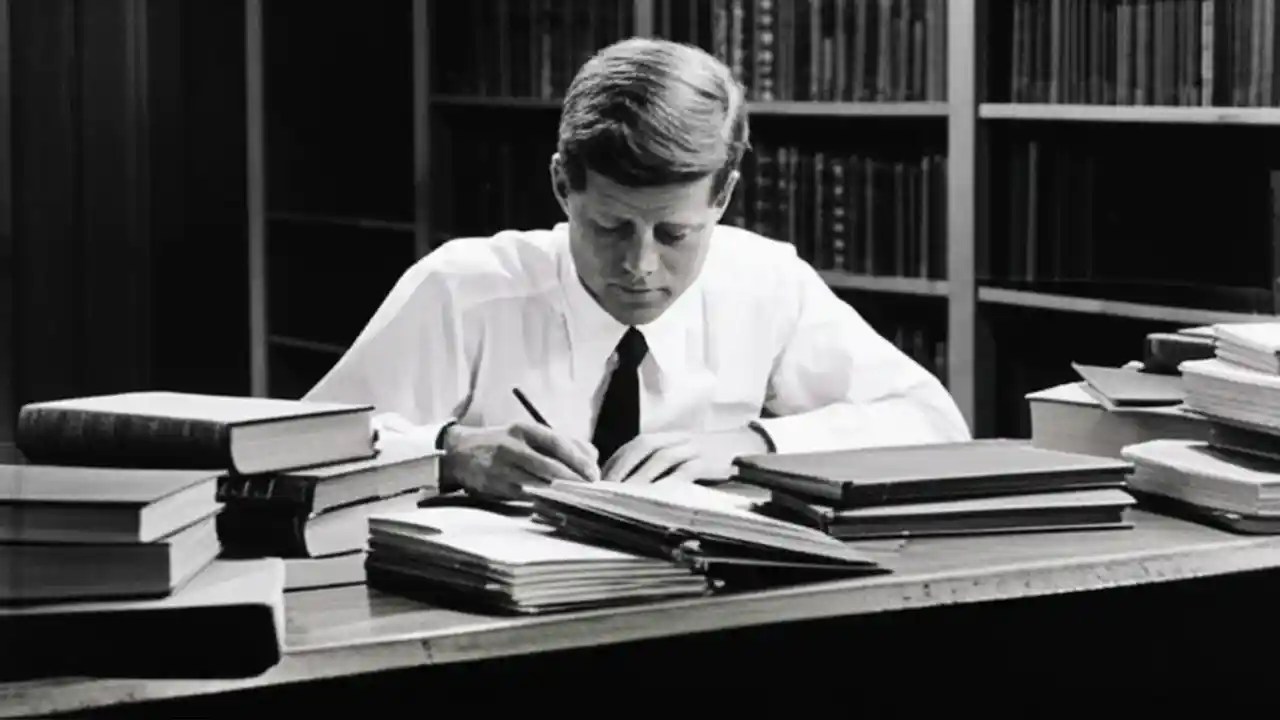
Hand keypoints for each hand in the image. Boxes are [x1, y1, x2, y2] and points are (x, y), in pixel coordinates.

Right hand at [440, 422, 600, 500]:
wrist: (460, 453)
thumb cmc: (504, 443)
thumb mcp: (527, 434)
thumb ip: (560, 442)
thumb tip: (592, 456)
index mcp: (525, 429)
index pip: (558, 443)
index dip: (578, 459)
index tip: (594, 474)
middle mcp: (513, 447)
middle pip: (550, 467)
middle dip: (573, 480)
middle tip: (591, 490)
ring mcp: (502, 468)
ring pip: (539, 484)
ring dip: (561, 493)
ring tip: (578, 498)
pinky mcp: (495, 486)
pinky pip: (525, 497)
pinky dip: (544, 501)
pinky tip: (557, 505)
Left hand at [601, 426, 769, 484]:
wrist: (746, 446)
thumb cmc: (708, 456)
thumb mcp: (680, 454)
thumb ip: (656, 464)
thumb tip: (625, 483)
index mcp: (666, 436)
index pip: (633, 445)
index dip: (615, 461)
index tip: (598, 481)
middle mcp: (676, 439)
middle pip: (642, 447)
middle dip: (622, 468)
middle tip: (605, 489)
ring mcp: (693, 449)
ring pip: (660, 459)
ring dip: (640, 477)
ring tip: (624, 495)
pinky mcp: (708, 462)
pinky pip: (685, 472)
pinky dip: (669, 483)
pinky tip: (656, 497)